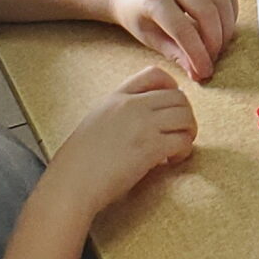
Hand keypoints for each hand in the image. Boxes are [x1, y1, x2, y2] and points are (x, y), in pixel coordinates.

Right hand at [47, 65, 195, 219]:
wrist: (71, 184)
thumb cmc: (78, 163)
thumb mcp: (95, 123)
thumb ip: (119, 114)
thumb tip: (145, 120)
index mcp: (115, 97)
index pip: (154, 74)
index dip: (172, 88)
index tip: (171, 107)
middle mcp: (130, 106)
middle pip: (178, 96)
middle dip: (185, 115)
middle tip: (179, 134)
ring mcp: (142, 125)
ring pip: (185, 116)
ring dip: (187, 133)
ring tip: (176, 149)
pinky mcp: (150, 147)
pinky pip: (183, 140)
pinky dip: (183, 151)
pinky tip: (170, 161)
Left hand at [109, 0, 237, 81]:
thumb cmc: (136, 15)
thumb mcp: (149, 38)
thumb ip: (175, 53)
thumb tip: (198, 73)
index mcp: (155, 0)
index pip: (183, 30)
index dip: (198, 54)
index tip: (205, 71)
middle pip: (207, 12)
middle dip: (215, 41)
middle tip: (213, 59)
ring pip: (221, 1)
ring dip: (226, 28)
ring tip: (220, 46)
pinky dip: (231, 12)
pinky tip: (225, 27)